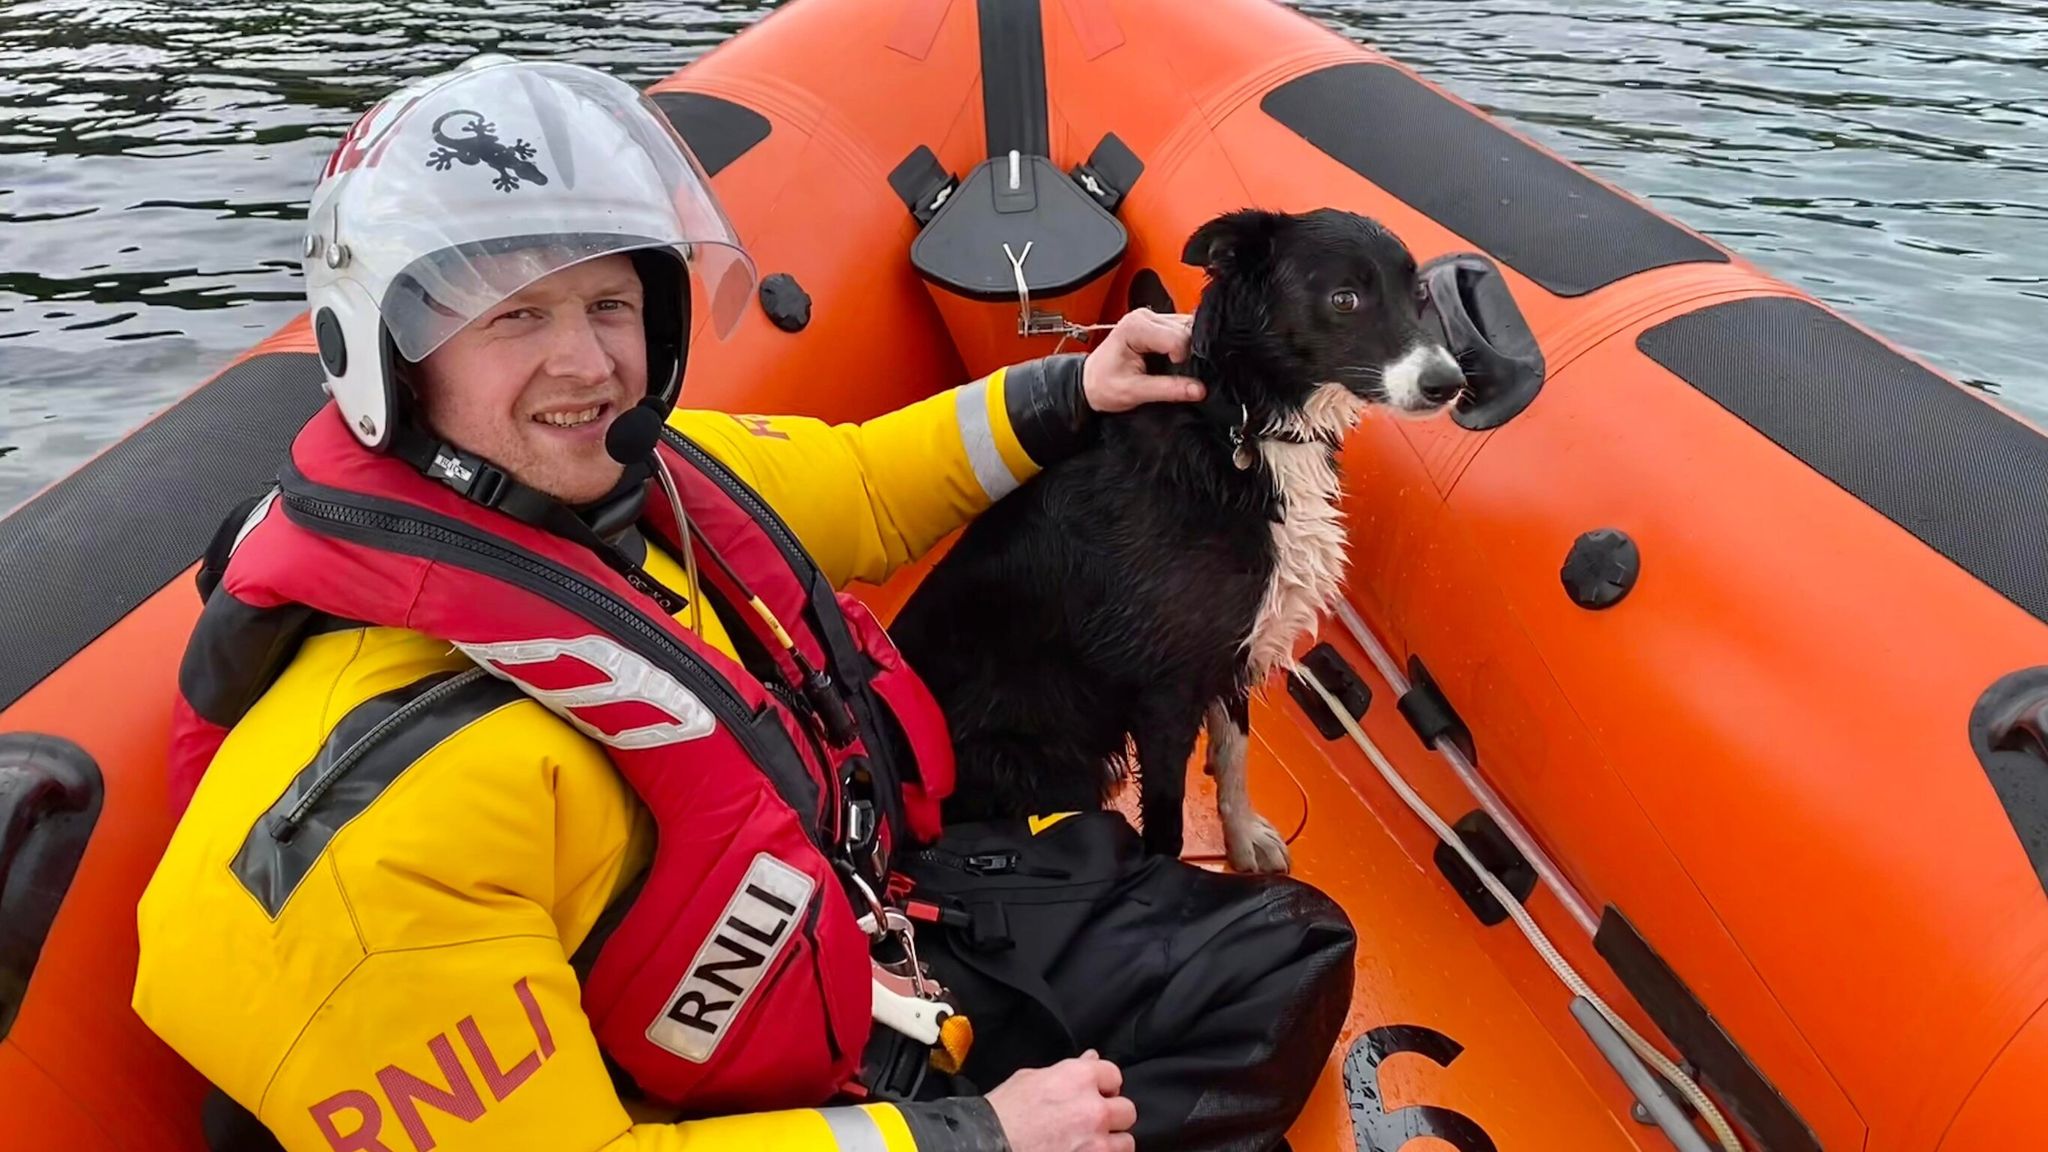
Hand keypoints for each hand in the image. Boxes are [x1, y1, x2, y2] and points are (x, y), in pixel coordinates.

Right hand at [985, 1050, 1137, 1151]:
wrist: (988, 1145)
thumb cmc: (1003, 1112)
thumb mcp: (1031, 1079)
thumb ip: (1067, 1070)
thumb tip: (1091, 1059)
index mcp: (1078, 1078)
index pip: (1114, 1074)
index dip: (1104, 1084)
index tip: (1097, 1092)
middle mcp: (1094, 1109)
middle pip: (1127, 1110)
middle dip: (1112, 1114)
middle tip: (1093, 1120)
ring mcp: (1095, 1143)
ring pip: (1126, 1142)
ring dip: (1112, 1142)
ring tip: (1092, 1143)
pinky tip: (1084, 1151)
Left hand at [1081, 308, 1202, 412]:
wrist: (1089, 383)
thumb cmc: (1103, 384)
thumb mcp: (1134, 392)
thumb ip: (1168, 389)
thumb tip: (1198, 390)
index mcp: (1135, 327)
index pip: (1179, 338)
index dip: (1184, 359)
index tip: (1176, 376)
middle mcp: (1144, 317)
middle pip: (1186, 331)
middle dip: (1187, 355)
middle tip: (1174, 375)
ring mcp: (1151, 318)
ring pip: (1187, 329)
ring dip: (1187, 350)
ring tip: (1170, 367)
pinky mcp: (1157, 325)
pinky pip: (1182, 331)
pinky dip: (1184, 347)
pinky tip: (1173, 360)